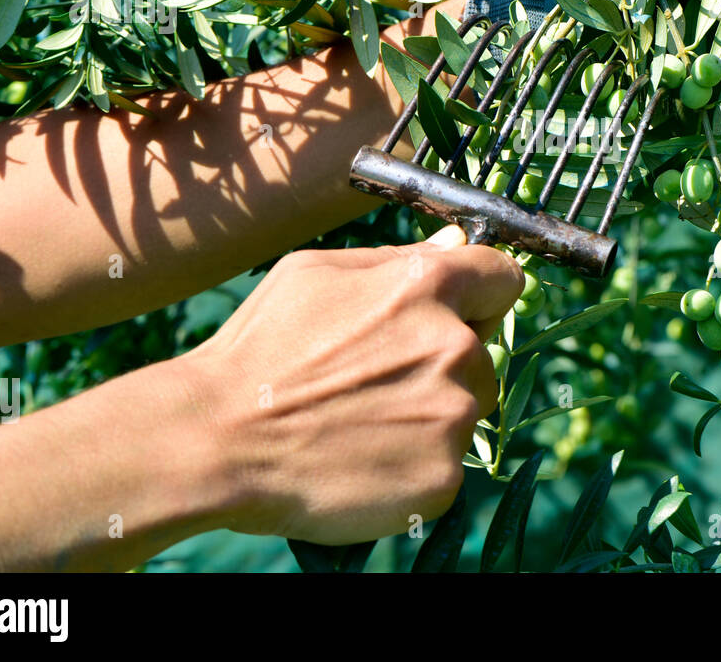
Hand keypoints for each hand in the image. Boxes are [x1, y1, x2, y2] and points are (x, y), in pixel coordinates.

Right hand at [178, 225, 522, 544]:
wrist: (218, 441)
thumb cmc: (260, 350)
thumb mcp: (318, 275)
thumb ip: (401, 258)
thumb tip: (457, 243)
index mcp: (428, 287)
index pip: (502, 278)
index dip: (481, 295)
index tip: (463, 313)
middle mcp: (454, 347)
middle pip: (482, 354)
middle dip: (444, 364)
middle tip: (376, 382)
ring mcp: (453, 416)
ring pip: (465, 411)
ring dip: (430, 416)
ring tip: (361, 423)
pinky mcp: (443, 477)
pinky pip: (445, 465)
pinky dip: (414, 467)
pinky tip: (364, 460)